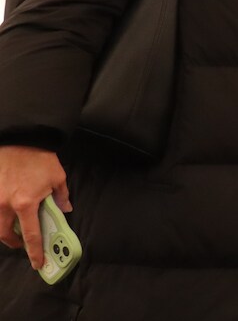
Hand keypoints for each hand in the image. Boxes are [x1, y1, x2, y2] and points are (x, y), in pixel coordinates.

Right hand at [0, 146, 70, 269]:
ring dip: (4, 231)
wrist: (20, 139)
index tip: (37, 263)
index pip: (31, 235)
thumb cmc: (39, 158)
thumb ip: (61, 197)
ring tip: (14, 230)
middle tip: (23, 244)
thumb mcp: (58, 178)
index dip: (34, 252)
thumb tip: (65, 210)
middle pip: (5, 234)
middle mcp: (6, 204)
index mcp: (26, 204)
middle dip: (14, 243)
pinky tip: (7, 213)